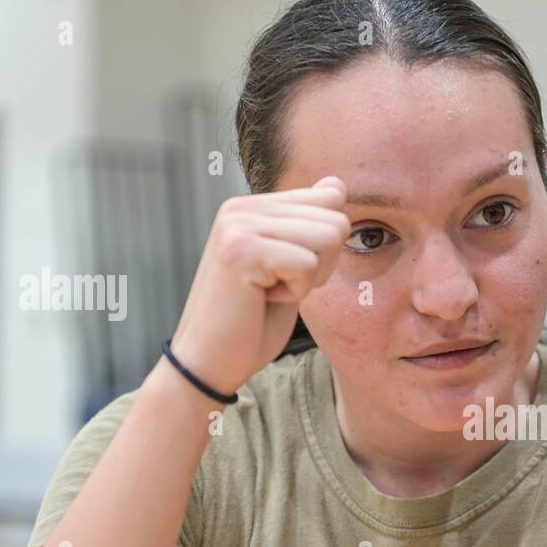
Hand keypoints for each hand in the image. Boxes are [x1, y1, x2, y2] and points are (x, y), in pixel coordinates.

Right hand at [168, 176, 351, 394]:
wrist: (209, 362)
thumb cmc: (251, 322)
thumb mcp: (290, 267)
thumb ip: (310, 226)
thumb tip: (337, 184)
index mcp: (253, 206)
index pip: (330, 199)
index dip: (326, 248)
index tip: (287, 273)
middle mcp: (243, 206)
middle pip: (335, 219)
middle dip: (322, 265)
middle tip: (278, 287)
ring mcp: (239, 224)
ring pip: (327, 237)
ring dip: (309, 279)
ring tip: (269, 291)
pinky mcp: (242, 248)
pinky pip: (308, 263)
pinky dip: (297, 292)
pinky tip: (261, 299)